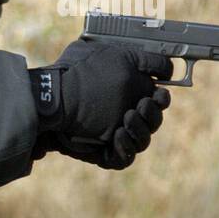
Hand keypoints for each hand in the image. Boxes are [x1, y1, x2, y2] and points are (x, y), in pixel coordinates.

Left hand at [30, 41, 172, 169]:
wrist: (49, 96)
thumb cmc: (78, 76)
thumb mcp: (110, 58)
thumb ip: (140, 60)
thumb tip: (169, 67)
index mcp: (131, 98)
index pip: (157, 103)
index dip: (161, 100)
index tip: (158, 93)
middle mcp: (126, 120)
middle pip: (153, 124)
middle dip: (152, 115)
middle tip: (142, 103)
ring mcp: (115, 139)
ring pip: (142, 142)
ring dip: (140, 130)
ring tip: (127, 116)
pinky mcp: (104, 155)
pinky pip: (123, 160)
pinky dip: (125, 148)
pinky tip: (117, 134)